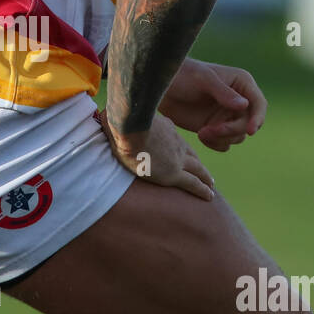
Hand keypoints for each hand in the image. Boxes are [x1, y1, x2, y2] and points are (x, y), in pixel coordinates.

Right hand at [98, 110, 215, 200]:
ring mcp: (176, 158)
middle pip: (191, 156)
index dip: (183, 150)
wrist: (128, 126)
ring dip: (205, 177)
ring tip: (210, 185)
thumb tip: (103, 117)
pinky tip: (209, 196)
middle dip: (198, 164)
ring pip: (197, 170)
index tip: (186, 156)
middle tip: (205, 173)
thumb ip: (120, 120)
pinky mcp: (173, 173)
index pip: (177, 142)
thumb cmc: (120, 119)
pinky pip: (193, 183)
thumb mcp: (124, 117)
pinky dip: (203, 190)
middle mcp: (174, 143)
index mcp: (165, 130)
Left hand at [158, 60, 266, 152]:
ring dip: (222, 138)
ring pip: (238, 136)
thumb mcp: (203, 79)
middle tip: (210, 131)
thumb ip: (223, 92)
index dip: (258, 118)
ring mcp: (227, 116)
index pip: (259, 104)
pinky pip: (225, 143)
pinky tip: (201, 135)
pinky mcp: (216, 128)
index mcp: (241, 84)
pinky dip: (216, 144)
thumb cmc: (183, 75)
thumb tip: (245, 105)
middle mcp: (239, 101)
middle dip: (231, 130)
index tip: (251, 131)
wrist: (162, 88)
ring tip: (202, 133)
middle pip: (248, 124)